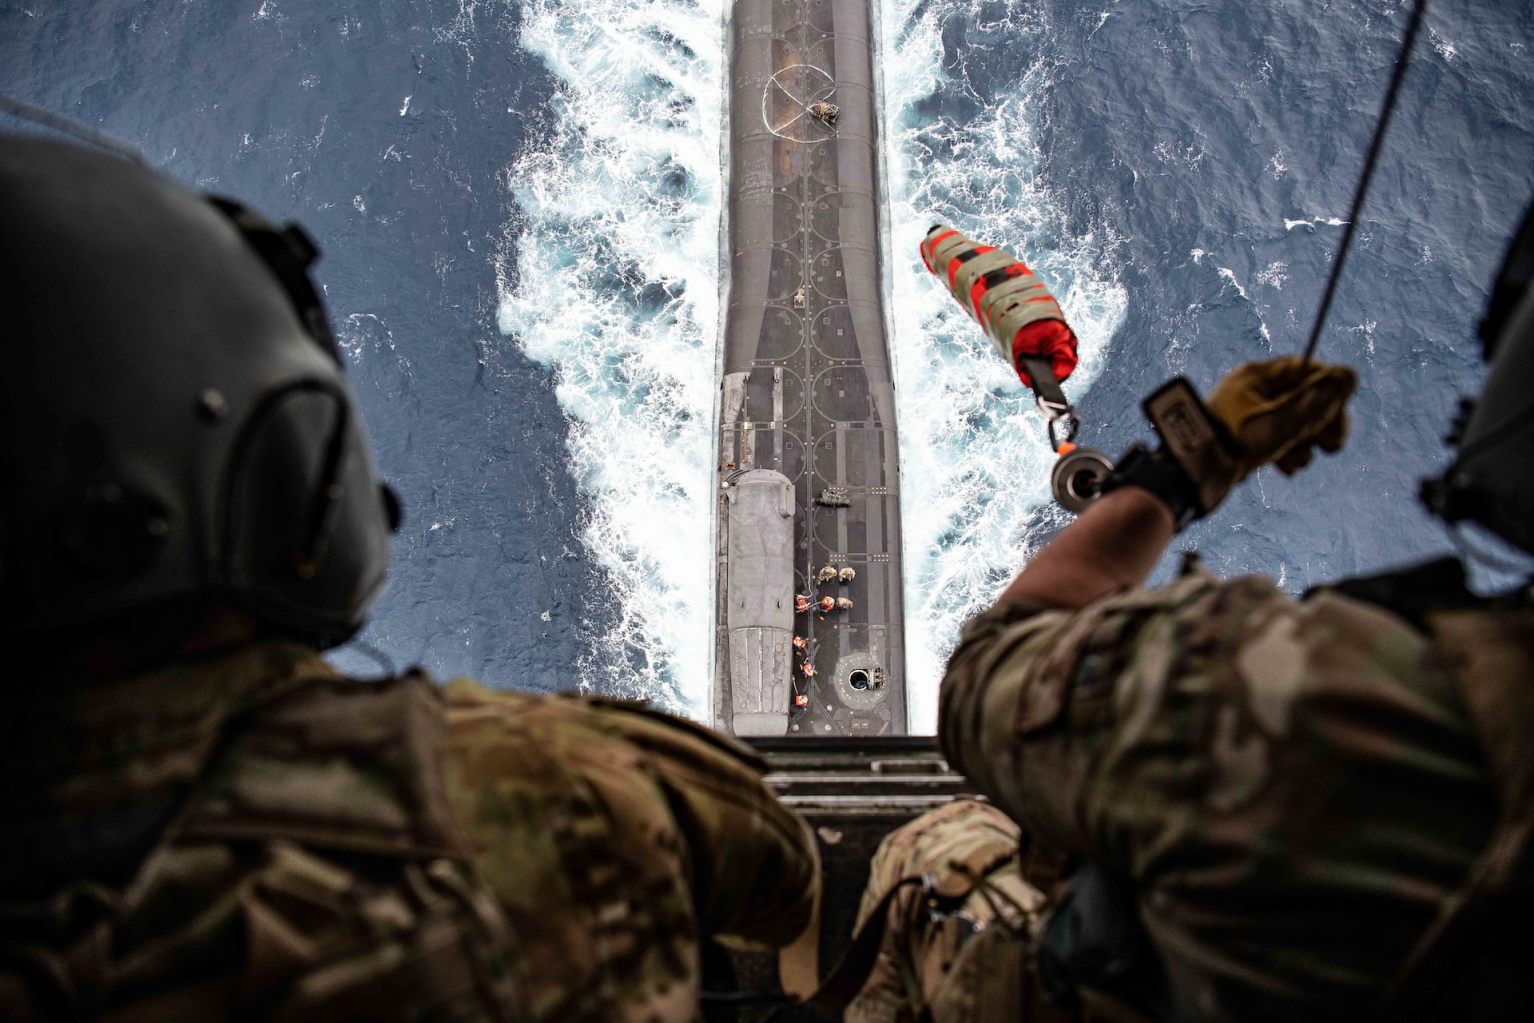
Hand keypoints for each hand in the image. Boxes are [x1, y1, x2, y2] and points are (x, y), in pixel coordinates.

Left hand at [1207, 356, 1356, 478]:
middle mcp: (1253, 390)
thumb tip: (1348, 375)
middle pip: (1304, 398)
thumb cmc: (1236, 442)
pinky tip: (1285, 469)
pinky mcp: (1246, 437)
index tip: (1340, 417)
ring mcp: (1249, 414)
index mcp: (1257, 376)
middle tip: (1333, 446)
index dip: (1330, 393)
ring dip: (1303, 444)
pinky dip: (1287, 453)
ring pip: (1294, 423)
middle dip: (1322, 424)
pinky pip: (1278, 439)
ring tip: (1295, 461)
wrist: (1192, 474)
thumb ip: (1317, 400)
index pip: (1308, 371)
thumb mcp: (1281, 422)